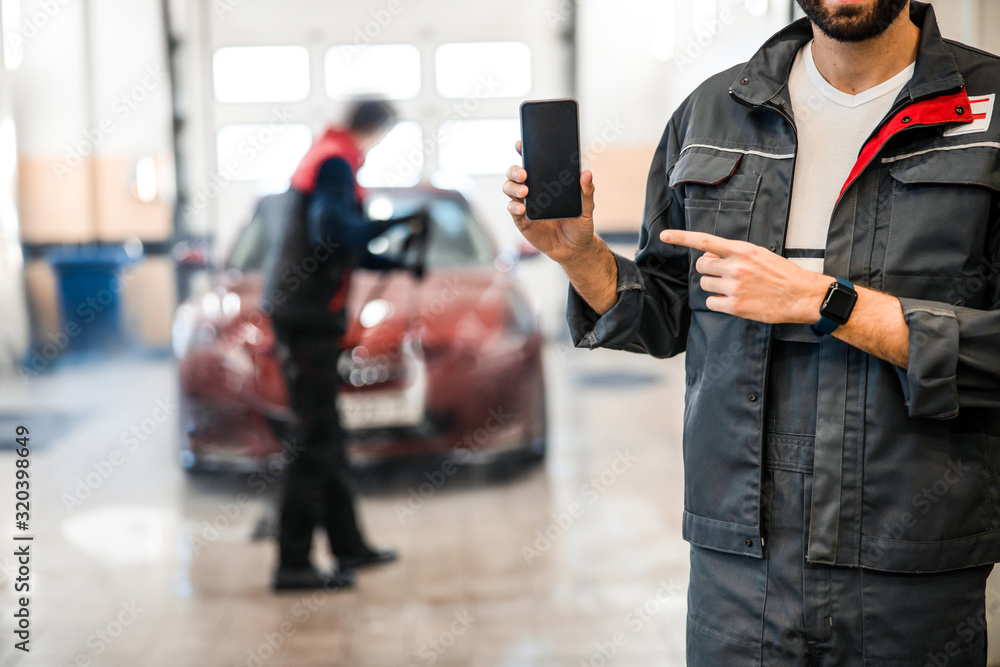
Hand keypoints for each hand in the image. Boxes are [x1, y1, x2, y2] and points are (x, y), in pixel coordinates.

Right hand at [502, 141, 597, 265]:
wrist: (574, 248)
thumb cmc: (579, 225)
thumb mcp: (587, 208)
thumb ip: (586, 191)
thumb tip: (586, 173)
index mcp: (546, 182)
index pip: (533, 163)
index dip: (524, 151)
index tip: (520, 144)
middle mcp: (533, 191)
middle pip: (515, 174)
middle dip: (515, 171)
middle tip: (524, 174)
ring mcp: (525, 205)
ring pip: (509, 189)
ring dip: (513, 187)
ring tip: (524, 191)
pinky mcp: (522, 221)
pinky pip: (512, 210)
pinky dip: (514, 207)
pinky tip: (523, 208)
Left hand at [660, 229, 830, 324]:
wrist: (802, 296)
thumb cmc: (783, 274)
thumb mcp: (760, 255)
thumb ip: (734, 253)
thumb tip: (710, 255)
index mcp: (742, 250)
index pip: (705, 241)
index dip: (681, 238)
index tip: (665, 236)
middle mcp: (736, 267)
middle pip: (701, 266)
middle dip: (708, 269)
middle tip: (722, 274)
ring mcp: (734, 287)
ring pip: (705, 284)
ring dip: (714, 286)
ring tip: (734, 287)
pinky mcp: (735, 306)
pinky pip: (711, 303)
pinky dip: (718, 303)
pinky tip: (733, 301)